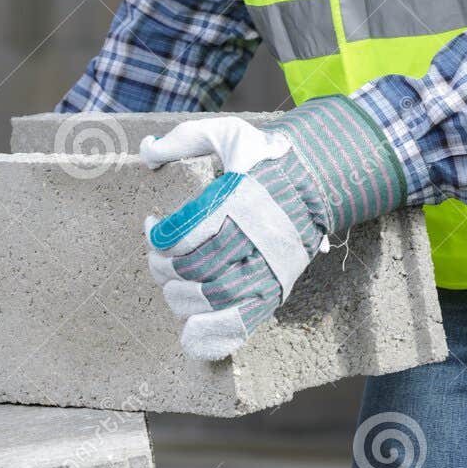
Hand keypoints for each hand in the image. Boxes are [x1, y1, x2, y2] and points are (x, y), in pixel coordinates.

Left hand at [140, 99, 405, 360]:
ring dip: (181, 299)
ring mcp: (268, 265)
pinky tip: (191, 334)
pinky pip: (244, 322)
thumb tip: (146, 152)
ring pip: (214, 300)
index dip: (158, 236)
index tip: (152, 223)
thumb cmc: (266, 158)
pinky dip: (215, 334)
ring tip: (174, 284)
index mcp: (240, 198)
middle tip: (159, 258)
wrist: (320, 179)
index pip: (185, 233)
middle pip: (194, 270)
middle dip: (164, 269)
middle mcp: (255, 235)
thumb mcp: (229, 133)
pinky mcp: (278, 288)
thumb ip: (184, 139)